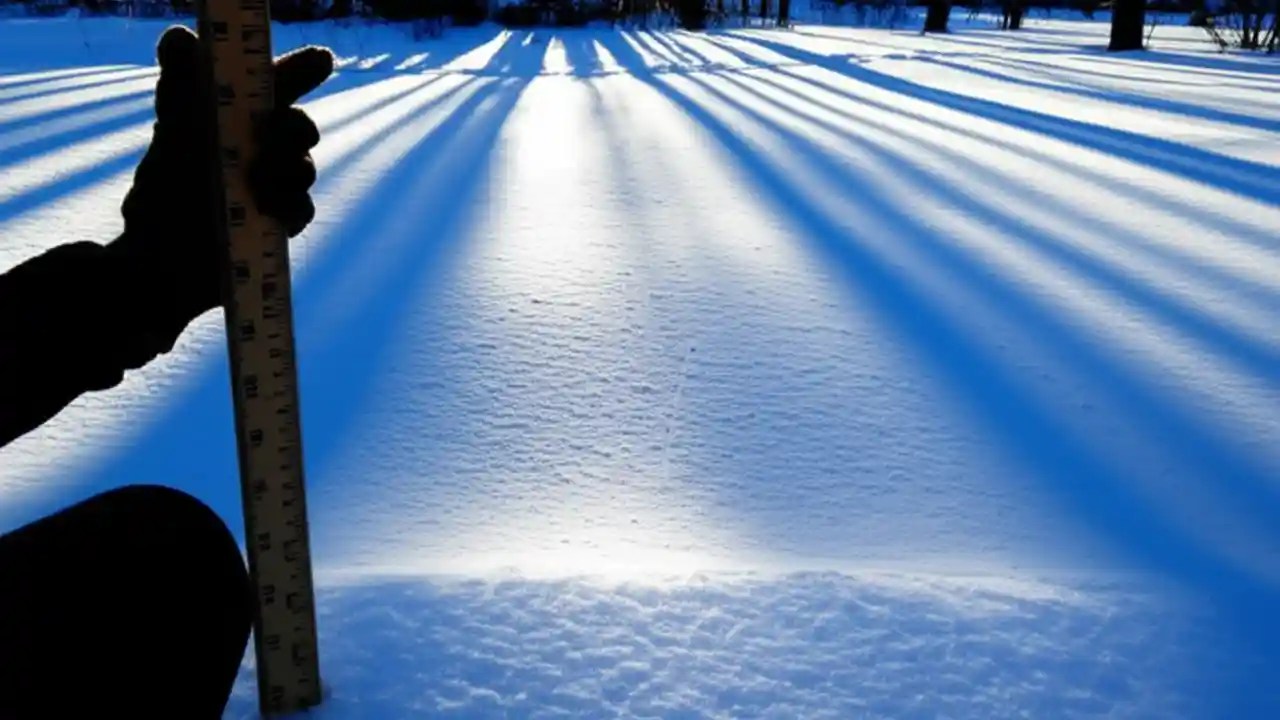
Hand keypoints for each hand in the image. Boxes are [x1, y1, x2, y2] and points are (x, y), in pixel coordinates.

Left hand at [110, 25, 332, 355]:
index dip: (301, 70)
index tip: (321, 60)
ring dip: (287, 170)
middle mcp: (261, 149)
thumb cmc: (163, 194)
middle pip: (299, 126)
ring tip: (257, 183)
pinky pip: (303, 208)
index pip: (277, 86)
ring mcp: (275, 187)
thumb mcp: (171, 137)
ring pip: (305, 167)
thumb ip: (179, 88)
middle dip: (294, 128)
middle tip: (271, 137)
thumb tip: (179, 37)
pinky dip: (288, 207)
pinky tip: (266, 211)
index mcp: (238, 120)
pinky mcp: (281, 223)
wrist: (160, 259)